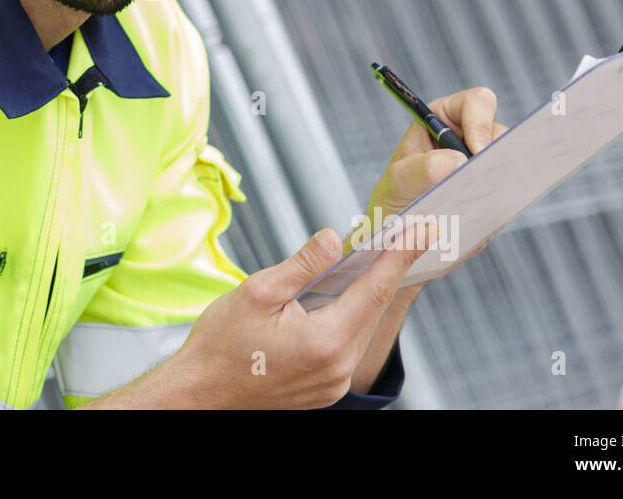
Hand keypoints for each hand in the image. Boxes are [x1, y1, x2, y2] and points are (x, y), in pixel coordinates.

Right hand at [168, 222, 435, 408]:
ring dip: (371, 293)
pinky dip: (353, 317)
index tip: (422, 229)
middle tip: (409, 235)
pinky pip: (349, 345)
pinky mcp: (325, 389)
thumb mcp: (257, 292)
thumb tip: (334, 239)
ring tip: (380, 259)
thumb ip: (301, 265)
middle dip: (391, 269)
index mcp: (325, 341)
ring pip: (364, 327)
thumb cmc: (219, 345)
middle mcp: (338, 368)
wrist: (199, 394)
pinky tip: (348, 296)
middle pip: (375, 308)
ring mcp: (334, 384)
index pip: (375, 288)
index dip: (400, 254)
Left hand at [358, 85, 508, 272]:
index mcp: (444, 118)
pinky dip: (502, 202)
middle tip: (483, 180)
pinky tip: (485, 214)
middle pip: (501, 133)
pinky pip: (513, 191)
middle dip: (496, 155)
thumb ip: (423, 169)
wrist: (401, 233)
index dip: (481, 123)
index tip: (477, 152)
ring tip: (478, 201)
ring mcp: (486, 163)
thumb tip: (458, 162)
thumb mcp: (400, 181)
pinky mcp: (497, 189)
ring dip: (499, 181)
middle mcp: (470, 136)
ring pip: (512, 163)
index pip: (476, 102)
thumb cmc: (396, 195)